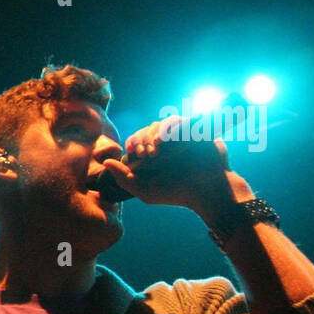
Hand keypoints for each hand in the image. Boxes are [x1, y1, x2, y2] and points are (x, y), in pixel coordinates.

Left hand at [102, 116, 239, 212]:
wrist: (208, 191)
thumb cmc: (177, 193)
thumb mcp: (145, 191)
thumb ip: (124, 179)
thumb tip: (105, 163)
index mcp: (153, 155)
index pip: (137, 139)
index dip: (132, 141)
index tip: (132, 151)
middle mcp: (166, 144)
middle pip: (147, 129)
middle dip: (142, 138)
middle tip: (146, 154)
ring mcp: (180, 136)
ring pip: (161, 123)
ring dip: (153, 133)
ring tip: (155, 149)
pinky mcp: (195, 130)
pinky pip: (178, 120)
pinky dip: (167, 127)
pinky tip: (163, 140)